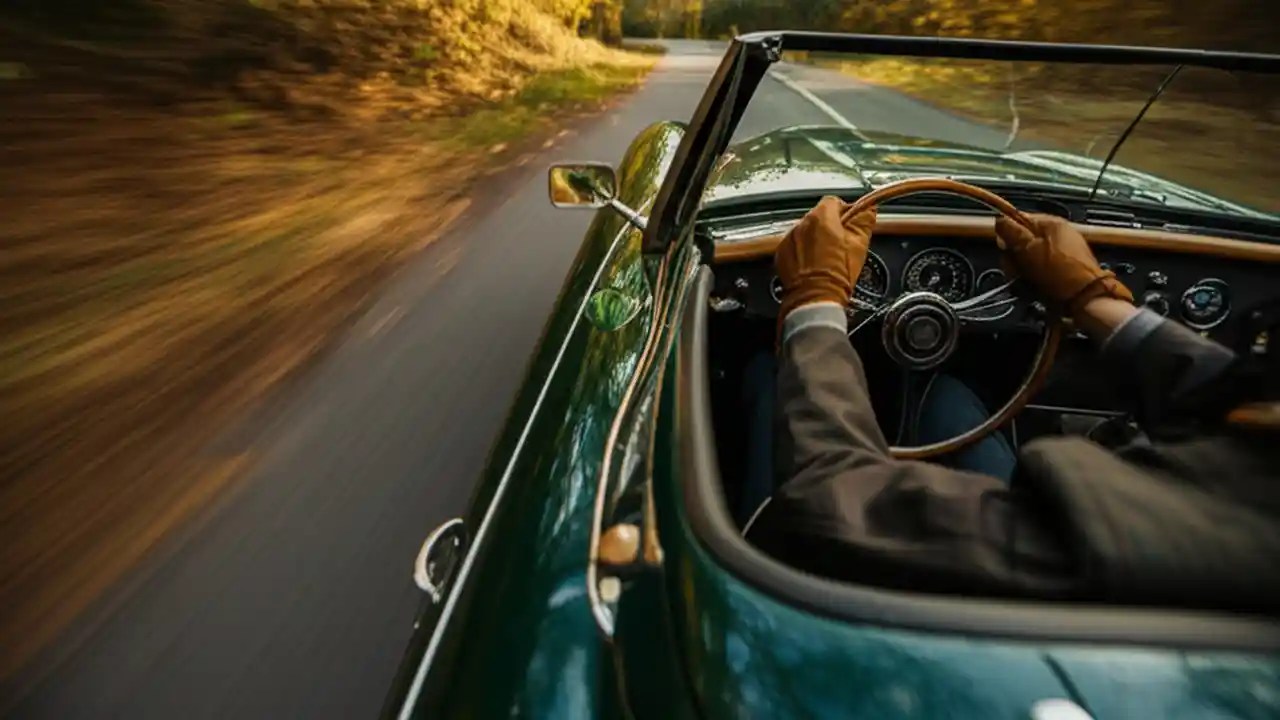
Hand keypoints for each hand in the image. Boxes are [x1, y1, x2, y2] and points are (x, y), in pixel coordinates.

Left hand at [775, 196, 875, 328]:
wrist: (815, 298)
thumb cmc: (837, 275)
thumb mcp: (860, 245)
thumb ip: (864, 220)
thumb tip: (868, 209)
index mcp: (821, 218)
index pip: (833, 202)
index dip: (844, 212)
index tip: (849, 226)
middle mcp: (801, 224)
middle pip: (818, 216)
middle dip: (829, 227)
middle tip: (840, 246)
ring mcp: (789, 239)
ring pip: (806, 231)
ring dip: (815, 239)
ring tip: (826, 258)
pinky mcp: (781, 253)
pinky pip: (795, 246)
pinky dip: (802, 252)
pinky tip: (813, 265)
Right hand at [995, 214, 1132, 317]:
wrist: (1085, 298)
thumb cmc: (1055, 272)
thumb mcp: (1029, 249)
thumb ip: (1011, 232)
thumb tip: (999, 219)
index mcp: (1051, 222)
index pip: (1019, 220)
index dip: (1008, 236)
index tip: (1006, 251)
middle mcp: (1059, 233)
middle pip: (1024, 240)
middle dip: (1015, 257)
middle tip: (1015, 271)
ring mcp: (1064, 250)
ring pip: (1031, 256)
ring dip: (1023, 270)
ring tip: (1025, 282)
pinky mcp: (1066, 267)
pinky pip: (1042, 267)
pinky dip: (1035, 276)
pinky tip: (1035, 286)